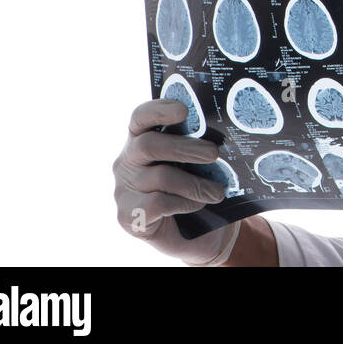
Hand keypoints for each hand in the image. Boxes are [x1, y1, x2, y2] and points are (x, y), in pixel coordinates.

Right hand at [113, 99, 237, 264]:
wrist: (197, 232)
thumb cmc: (196, 187)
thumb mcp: (197, 164)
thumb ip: (197, 146)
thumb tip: (219, 134)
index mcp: (140, 140)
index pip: (140, 117)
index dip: (158, 110)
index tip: (184, 110)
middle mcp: (127, 162)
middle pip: (148, 145)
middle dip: (185, 147)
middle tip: (213, 153)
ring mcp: (123, 190)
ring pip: (160, 177)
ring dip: (194, 183)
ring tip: (217, 192)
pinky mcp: (127, 216)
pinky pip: (157, 203)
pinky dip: (184, 202)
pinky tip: (198, 205)